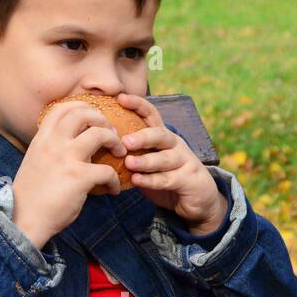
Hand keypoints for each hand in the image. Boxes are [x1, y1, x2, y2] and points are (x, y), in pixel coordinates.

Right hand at [10, 99, 127, 249]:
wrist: (24, 220)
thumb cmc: (30, 196)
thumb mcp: (34, 162)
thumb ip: (49, 149)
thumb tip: (69, 144)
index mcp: (42, 139)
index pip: (62, 108)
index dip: (82, 106)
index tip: (94, 115)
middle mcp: (54, 143)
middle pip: (84, 114)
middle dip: (103, 120)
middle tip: (111, 133)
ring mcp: (67, 158)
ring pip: (100, 134)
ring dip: (116, 142)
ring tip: (119, 153)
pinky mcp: (80, 177)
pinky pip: (107, 170)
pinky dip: (115, 180)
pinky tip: (112, 189)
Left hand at [114, 93, 225, 233]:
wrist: (198, 199)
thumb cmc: (165, 176)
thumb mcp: (149, 161)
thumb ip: (131, 152)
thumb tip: (98, 143)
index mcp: (163, 136)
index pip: (152, 115)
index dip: (138, 104)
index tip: (120, 97)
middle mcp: (175, 145)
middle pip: (160, 135)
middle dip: (142, 136)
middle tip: (124, 141)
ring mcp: (184, 162)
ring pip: (165, 158)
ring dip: (146, 161)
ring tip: (129, 163)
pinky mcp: (189, 180)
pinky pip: (168, 179)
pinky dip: (152, 180)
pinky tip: (137, 180)